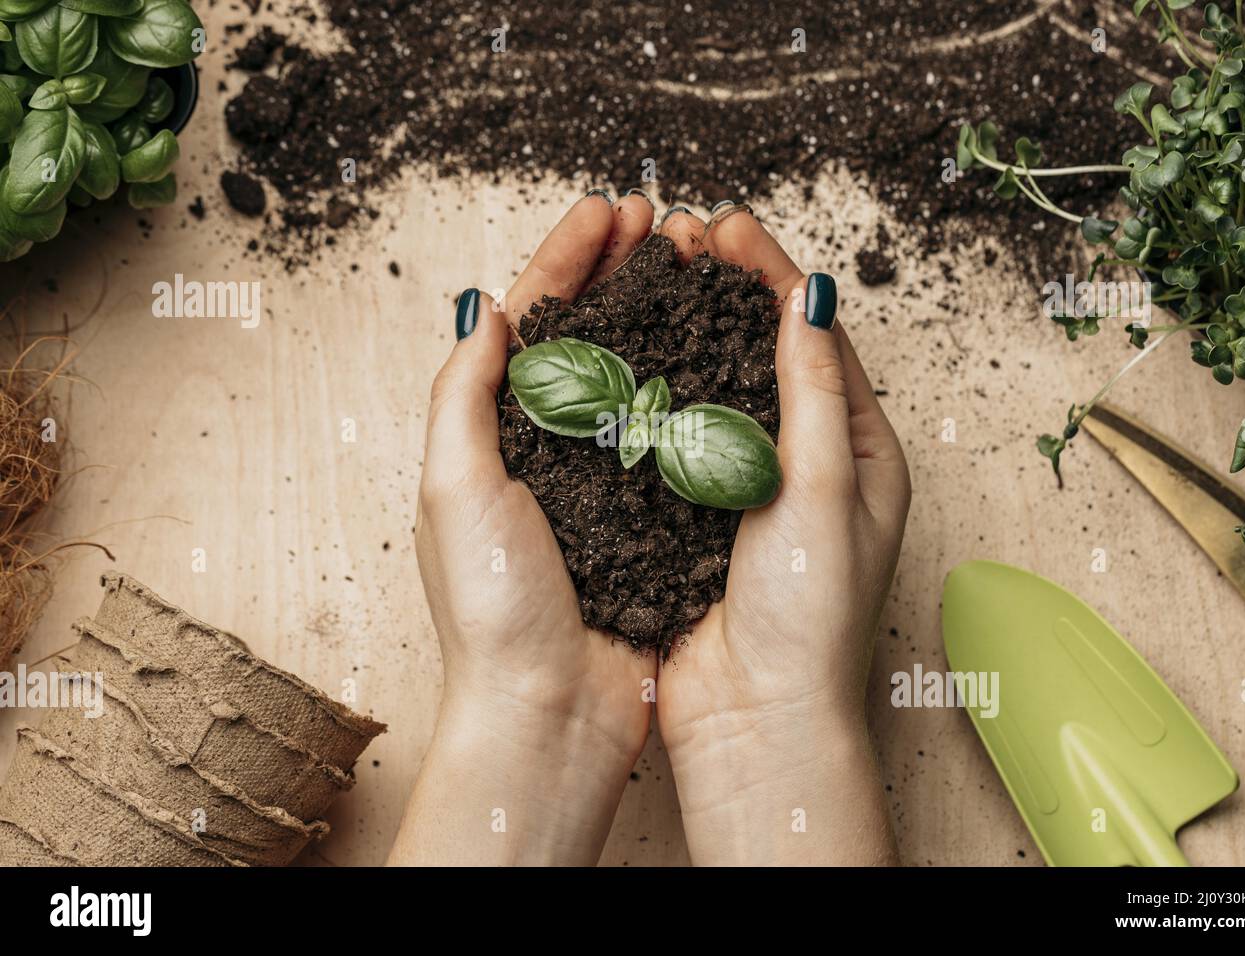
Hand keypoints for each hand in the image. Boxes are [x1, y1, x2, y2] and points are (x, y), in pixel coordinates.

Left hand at [389, 191, 656, 865]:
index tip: (611, 210)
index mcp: (493, 438)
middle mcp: (549, 452)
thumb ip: (462, 397)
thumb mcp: (455, 492)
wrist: (551, 715)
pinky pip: (677, 436)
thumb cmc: (493, 614)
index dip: (568, 257)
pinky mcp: (652, 518)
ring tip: (699, 267)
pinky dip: (697, 386)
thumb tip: (482, 309)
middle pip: (590, 335)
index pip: (532, 321)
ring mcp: (605, 482)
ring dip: (666, 316)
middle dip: (624, 271)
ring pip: (639, 375)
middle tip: (665, 223)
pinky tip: (725, 352)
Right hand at [653, 204, 910, 865]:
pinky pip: (678, 431)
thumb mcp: (824, 491)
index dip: (771, 276)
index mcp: (858, 450)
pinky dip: (655, 385)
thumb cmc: (809, 619)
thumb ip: (815, 393)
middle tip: (683, 235)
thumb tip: (809, 297)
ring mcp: (748, 483)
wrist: (756, 717)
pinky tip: (624, 351)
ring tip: (652, 275)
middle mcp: (806, 460)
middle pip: (763, 350)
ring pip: (716, 383)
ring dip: (686, 327)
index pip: (816, 337)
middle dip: (725, 288)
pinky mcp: (697, 511)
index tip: (727, 229)